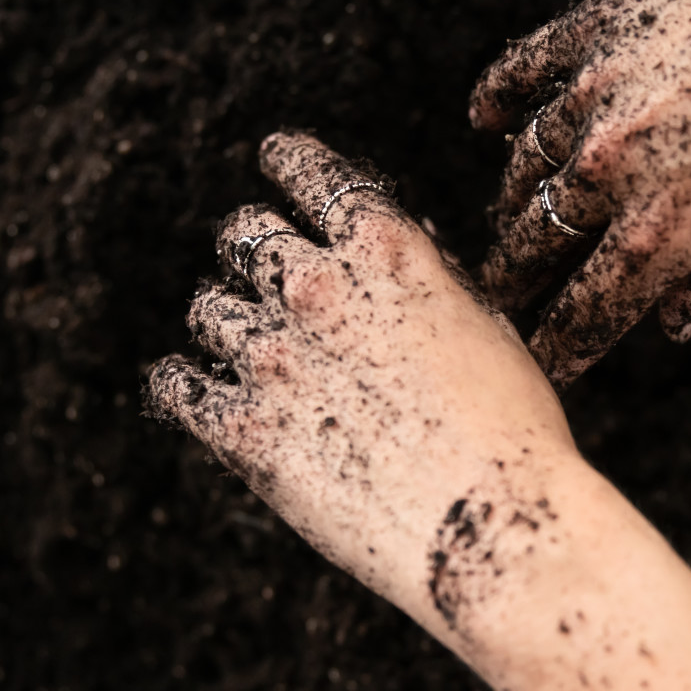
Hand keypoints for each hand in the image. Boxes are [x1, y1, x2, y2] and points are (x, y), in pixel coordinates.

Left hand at [147, 134, 690, 690]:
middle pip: (243, 235)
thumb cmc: (514, 429)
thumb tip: (399, 239)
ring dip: (224, 320)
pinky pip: (175, 385)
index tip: (272, 159)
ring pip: (207, 308)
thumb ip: (429, 275)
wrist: (499, 532)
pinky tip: (192, 387)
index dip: (286, 159)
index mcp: (385, 249)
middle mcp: (317, 288)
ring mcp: (272, 358)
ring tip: (245, 346)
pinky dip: (180, 381)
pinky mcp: (241, 432)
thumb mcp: (485, 325)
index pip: (310, 172)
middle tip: (259, 270)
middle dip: (251, 246)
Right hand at [472, 0, 690, 387]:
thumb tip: (673, 323)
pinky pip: (517, 78)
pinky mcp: (588, 32)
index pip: (589, 311)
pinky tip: (485, 125)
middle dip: (512, 283)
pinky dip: (495, 106)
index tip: (542, 362)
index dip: (559, 347)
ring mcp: (591, 97)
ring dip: (509, 207)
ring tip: (510, 222)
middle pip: (532, 246)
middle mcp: (612, 170)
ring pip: (518, 171)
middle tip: (502, 296)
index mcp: (670, 226)